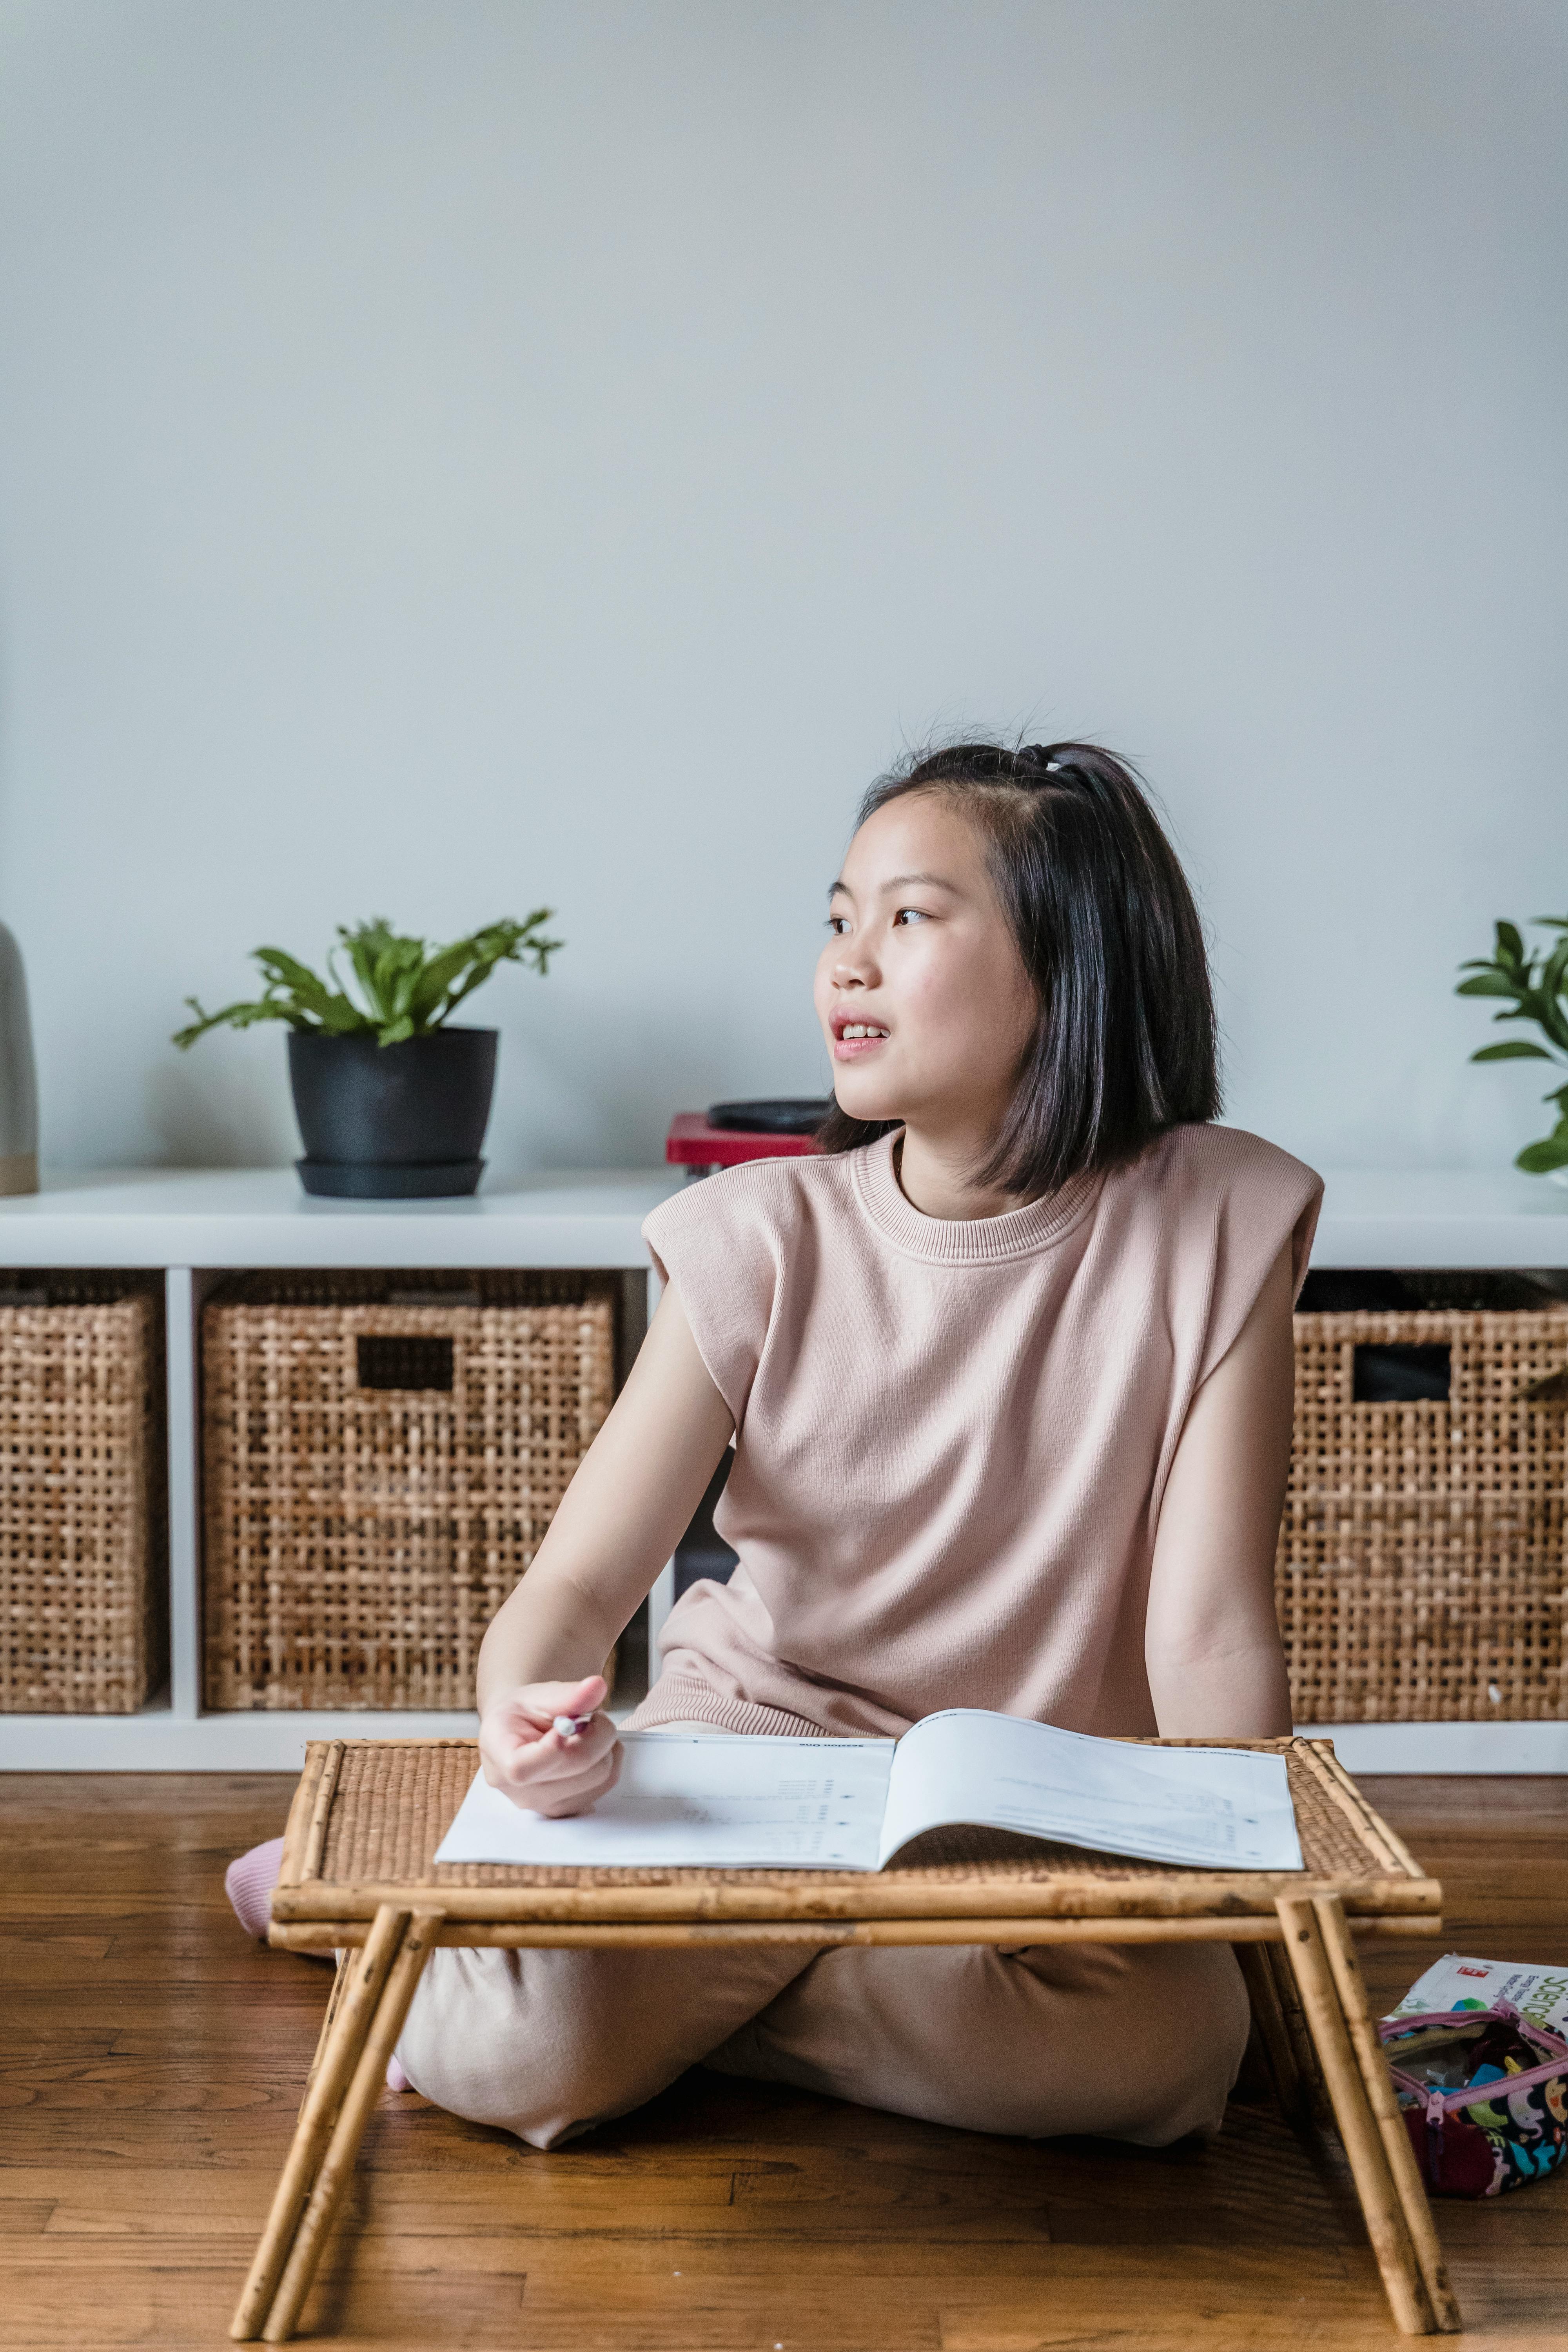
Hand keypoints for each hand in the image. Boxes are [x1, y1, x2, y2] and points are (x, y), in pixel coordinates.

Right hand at [478, 1673, 621, 1817]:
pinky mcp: (568, 1810)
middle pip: (576, 1766)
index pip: (523, 1768)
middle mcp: (519, 1790)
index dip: (553, 1748)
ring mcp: (544, 1805)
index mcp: (499, 1755)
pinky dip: (609, 1760)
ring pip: (600, 1775)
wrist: (520, 1732)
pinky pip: (606, 1785)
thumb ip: (567, 1694)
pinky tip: (591, 1747)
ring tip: (587, 1731)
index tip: (570, 1722)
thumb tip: (597, 1686)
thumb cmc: (523, 1714)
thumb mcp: (537, 1695)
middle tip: (591, 1715)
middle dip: (597, 1731)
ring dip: (606, 1746)